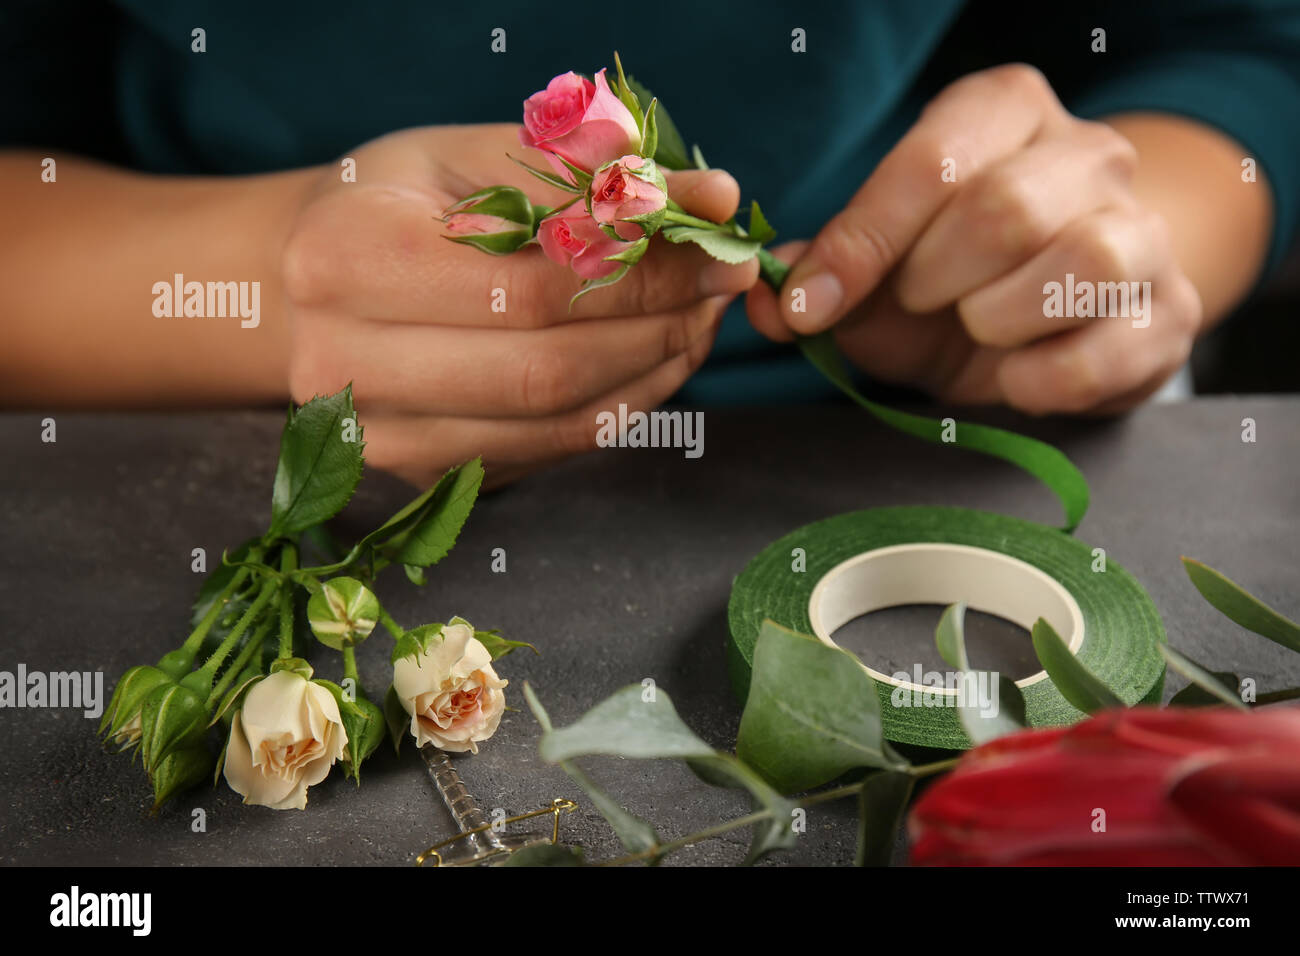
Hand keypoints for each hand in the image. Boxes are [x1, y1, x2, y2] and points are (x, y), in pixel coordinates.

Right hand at [281, 124, 754, 486]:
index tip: (716, 247)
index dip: (641, 275)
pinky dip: (617, 407)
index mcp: (345, 259)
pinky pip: (547, 452)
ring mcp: (380, 436)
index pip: (529, 287)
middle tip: (720, 289)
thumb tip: (713, 197)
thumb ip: (586, 172)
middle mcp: (346, 365)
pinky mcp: (418, 474)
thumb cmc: (390, 204)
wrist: (304, 286)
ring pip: (553, 423)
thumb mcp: (469, 154)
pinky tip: (652, 361)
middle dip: (657, 329)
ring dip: (650, 373)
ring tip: (697, 320)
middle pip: (545, 370)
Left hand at [747, 64, 1202, 414]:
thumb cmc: (956, 282)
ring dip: (994, 320)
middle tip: (918, 304)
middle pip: (1002, 209)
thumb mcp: (879, 271)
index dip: (859, 243)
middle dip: (932, 280)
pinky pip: (1102, 351)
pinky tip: (1015, 374)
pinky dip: (1038, 381)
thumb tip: (763, 299)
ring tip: (975, 329)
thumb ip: (820, 274)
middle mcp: (1086, 153)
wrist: (1061, 317)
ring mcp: (1142, 229)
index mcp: (1003, 113)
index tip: (808, 308)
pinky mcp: (1168, 312)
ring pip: (1077, 261)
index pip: (929, 162)